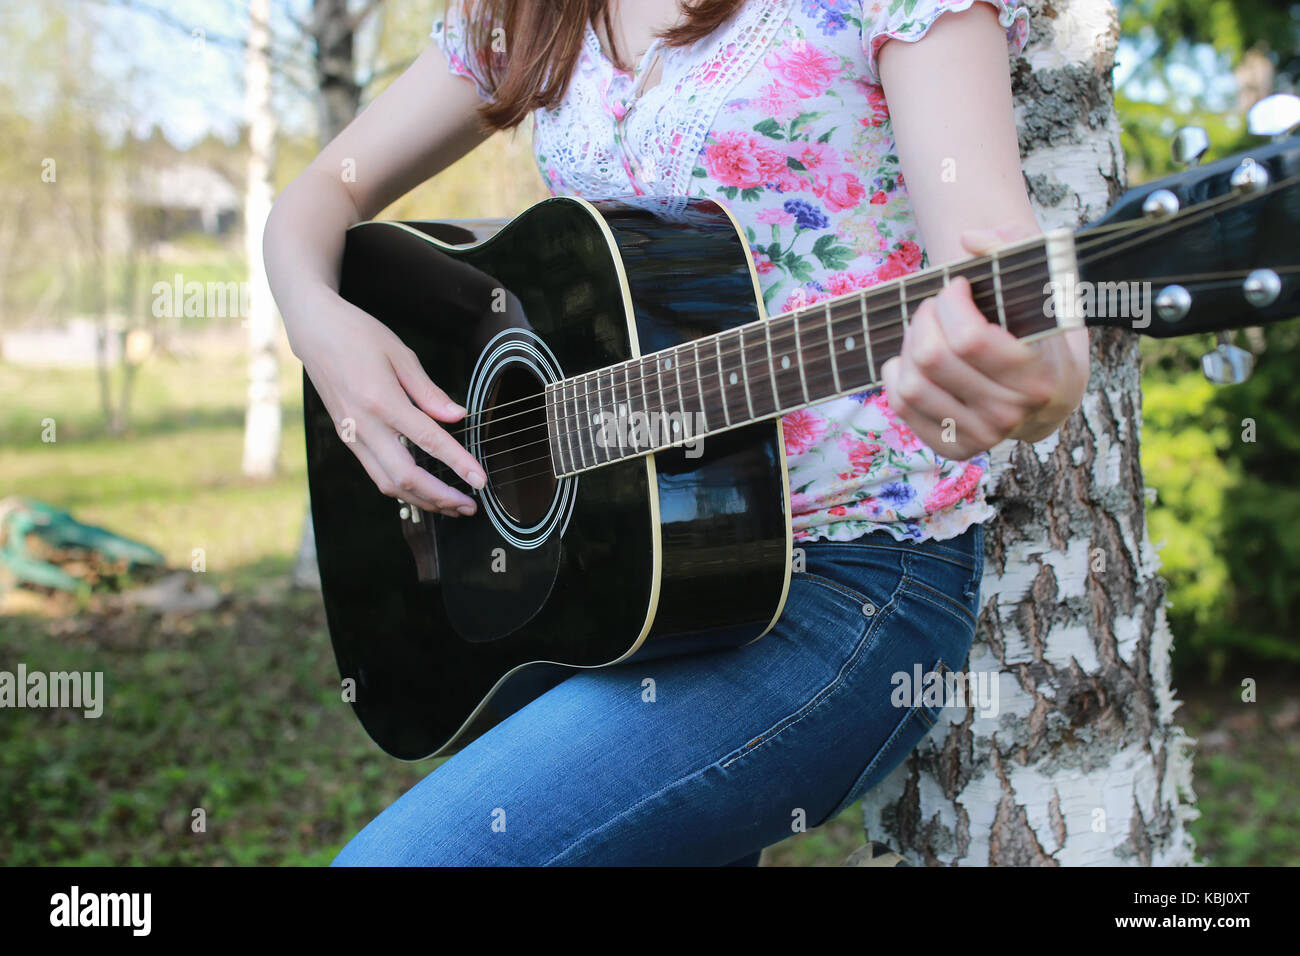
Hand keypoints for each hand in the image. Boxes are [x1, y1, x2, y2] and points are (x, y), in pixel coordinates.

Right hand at [292, 295, 486, 516]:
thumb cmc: (357, 334)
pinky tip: (422, 490)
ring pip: (388, 484)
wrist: (313, 330)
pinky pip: (376, 474)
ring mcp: (352, 436)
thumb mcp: (400, 354)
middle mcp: (364, 425)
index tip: (480, 480)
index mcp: (382, 401)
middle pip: (405, 477)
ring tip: (451, 505)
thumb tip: (458, 417)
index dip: (458, 464)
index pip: (428, 441)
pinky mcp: (347, 439)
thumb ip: (429, 392)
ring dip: (422, 500)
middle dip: (440, 498)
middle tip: (470, 506)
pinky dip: (402, 489)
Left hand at [879, 222, 1089, 460]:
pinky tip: (914, 360)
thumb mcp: (1043, 279)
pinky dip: (896, 376)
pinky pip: (901, 407)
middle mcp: (1011, 413)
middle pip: (932, 357)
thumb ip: (1014, 246)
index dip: (949, 302)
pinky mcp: (955, 447)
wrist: (1051, 390)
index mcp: (1037, 375)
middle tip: (935, 306)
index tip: (957, 286)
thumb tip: (970, 239)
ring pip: (911, 384)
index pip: (968, 339)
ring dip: (908, 346)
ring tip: (926, 330)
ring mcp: (982, 436)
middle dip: (924, 318)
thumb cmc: (1040, 327)